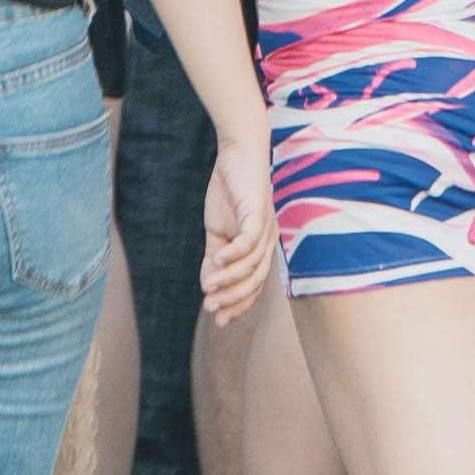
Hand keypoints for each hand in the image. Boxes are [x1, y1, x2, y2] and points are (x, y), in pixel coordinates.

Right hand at [196, 129, 278, 321]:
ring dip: (229, 279)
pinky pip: (248, 239)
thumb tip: (206, 287)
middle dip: (233, 298)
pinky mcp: (258, 212)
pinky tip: (215, 260)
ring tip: (208, 288)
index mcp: (259, 249)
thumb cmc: (229, 192)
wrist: (238, 154)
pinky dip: (233, 253)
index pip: (254, 285)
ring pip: (252, 264)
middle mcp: (268, 242)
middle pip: (255, 280)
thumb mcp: (216, 231)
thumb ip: (213, 258)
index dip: (238, 305)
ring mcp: (265, 228)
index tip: (217, 319)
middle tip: (210, 308)